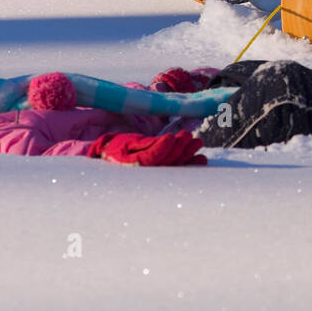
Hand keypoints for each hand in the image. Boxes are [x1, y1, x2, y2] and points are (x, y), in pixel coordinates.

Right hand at [88, 130, 207, 165]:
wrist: (110, 157)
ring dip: (187, 153)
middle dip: (179, 148)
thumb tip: (166, 141)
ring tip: (198, 142)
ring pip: (175, 165)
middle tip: (189, 136)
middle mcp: (146, 173)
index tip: (171, 137)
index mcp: (134, 165)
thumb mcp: (128, 143)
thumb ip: (146, 144)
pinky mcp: (163, 172)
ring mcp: (156, 174)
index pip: (151, 157)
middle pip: (166, 162)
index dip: (162, 148)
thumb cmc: (118, 148)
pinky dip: (190, 163)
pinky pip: (177, 168)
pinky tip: (201, 159)